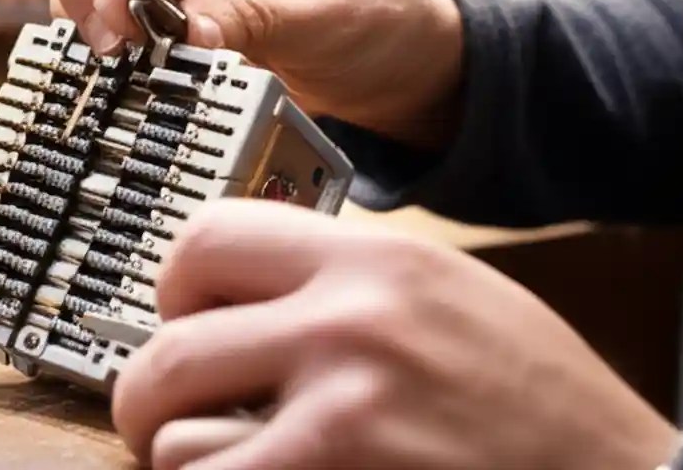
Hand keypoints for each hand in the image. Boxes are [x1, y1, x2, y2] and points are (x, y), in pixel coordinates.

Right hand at [51, 0, 463, 147]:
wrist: (385, 60)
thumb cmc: (368, 16)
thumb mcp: (319, 17)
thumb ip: (250, 19)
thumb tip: (185, 35)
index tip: (117, 20)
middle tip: (105, 40)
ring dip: (84, 9)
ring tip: (117, 60)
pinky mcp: (157, 6)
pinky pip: (102, 9)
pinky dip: (97, 35)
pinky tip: (121, 67)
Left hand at [112, 199, 676, 469]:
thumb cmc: (534, 402)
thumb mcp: (444, 298)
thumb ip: (338, 286)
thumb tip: (234, 297)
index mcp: (375, 261)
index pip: (208, 236)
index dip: (175, 286)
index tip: (182, 318)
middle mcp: (351, 322)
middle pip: (168, 346)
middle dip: (148, 392)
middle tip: (165, 414)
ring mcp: (343, 410)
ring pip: (173, 434)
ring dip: (185, 458)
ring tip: (234, 461)